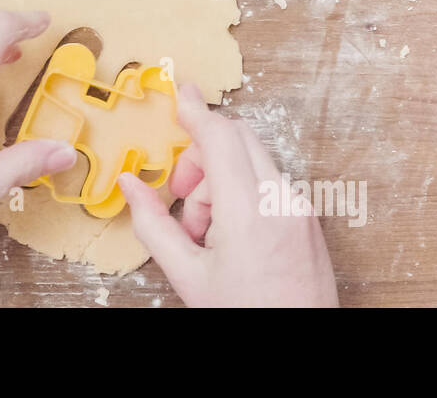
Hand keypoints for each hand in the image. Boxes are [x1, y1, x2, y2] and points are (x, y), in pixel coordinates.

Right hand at [118, 84, 338, 307]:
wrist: (298, 344)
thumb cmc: (246, 317)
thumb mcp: (187, 276)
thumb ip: (153, 223)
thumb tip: (129, 184)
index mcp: (248, 212)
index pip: (220, 138)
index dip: (195, 110)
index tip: (180, 91)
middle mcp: (280, 200)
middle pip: (238, 139)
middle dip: (201, 155)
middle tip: (180, 193)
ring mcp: (299, 208)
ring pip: (251, 161)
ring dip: (220, 180)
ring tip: (205, 232)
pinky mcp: (307, 218)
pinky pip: (268, 183)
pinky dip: (241, 195)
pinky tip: (229, 237)